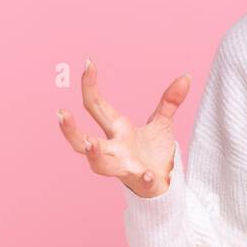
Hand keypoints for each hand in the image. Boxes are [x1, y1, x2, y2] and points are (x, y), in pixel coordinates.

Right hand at [58, 58, 191, 198]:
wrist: (166, 183)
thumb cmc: (154, 153)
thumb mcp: (162, 123)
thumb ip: (170, 101)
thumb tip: (186, 77)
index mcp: (117, 130)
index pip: (96, 106)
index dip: (89, 85)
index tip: (88, 63)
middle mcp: (114, 149)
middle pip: (83, 141)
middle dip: (70, 129)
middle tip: (61, 113)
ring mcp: (126, 167)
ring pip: (100, 165)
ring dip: (94, 156)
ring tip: (90, 145)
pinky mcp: (142, 182)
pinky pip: (139, 181)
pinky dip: (142, 178)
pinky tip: (147, 174)